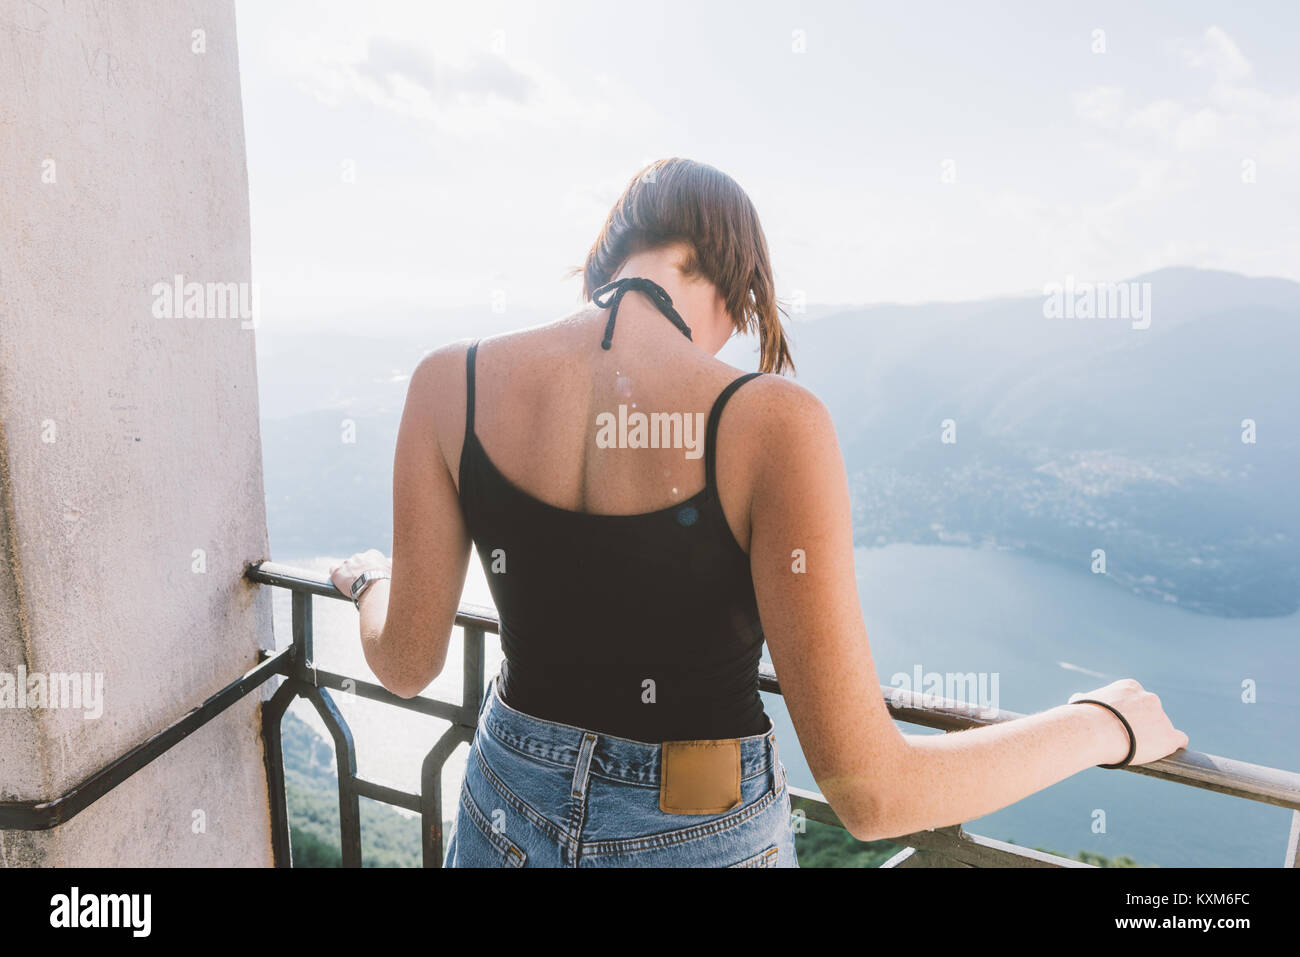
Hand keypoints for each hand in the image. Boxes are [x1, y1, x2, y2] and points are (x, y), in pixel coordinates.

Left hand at [329, 549, 391, 601]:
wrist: (375, 588)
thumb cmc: (387, 583)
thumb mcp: (394, 573)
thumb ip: (390, 571)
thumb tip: (398, 575)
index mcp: (373, 554)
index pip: (369, 559)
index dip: (370, 569)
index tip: (371, 576)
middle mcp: (359, 556)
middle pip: (357, 563)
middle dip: (359, 572)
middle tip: (363, 583)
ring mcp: (347, 563)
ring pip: (346, 568)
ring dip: (348, 575)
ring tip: (353, 586)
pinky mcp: (337, 572)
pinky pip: (333, 570)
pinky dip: (336, 576)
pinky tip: (339, 582)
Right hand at [1070, 679, 1188, 765]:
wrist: (1095, 730)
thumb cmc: (1084, 716)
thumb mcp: (1083, 701)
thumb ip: (1087, 699)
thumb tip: (1079, 699)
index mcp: (1130, 687)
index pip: (1137, 700)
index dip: (1130, 714)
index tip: (1121, 724)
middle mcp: (1149, 698)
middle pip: (1152, 712)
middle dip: (1142, 724)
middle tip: (1128, 738)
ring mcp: (1161, 717)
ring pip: (1162, 728)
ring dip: (1153, 736)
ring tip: (1137, 750)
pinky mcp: (1168, 737)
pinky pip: (1179, 739)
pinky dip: (1174, 744)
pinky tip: (1167, 751)